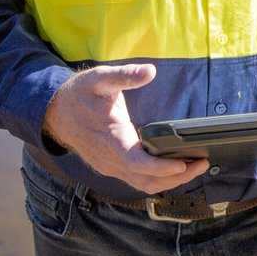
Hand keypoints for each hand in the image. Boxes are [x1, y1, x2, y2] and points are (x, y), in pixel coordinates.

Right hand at [41, 64, 208, 194]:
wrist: (53, 112)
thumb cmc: (78, 94)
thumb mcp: (99, 78)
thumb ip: (124, 74)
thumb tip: (149, 71)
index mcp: (110, 139)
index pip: (137, 162)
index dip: (160, 168)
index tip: (183, 164)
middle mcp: (110, 159)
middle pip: (146, 180)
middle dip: (176, 177)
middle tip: (203, 164)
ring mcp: (110, 166)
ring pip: (143, 184)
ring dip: (170, 181)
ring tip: (195, 167)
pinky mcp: (112, 166)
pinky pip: (137, 180)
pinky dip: (158, 179)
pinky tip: (175, 168)